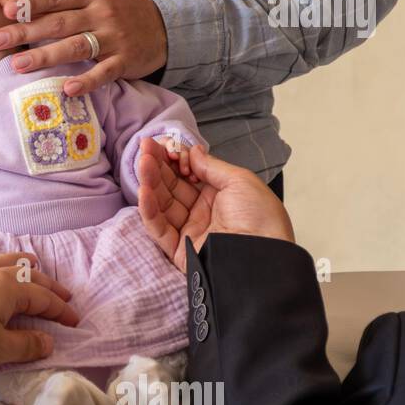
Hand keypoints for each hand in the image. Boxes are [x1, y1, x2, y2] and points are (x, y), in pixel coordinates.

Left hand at [0, 0, 166, 95]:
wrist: (164, 25)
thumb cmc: (119, 12)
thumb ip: (66, 4)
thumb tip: (21, 11)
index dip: (31, 3)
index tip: (6, 11)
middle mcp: (101, 14)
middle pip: (58, 23)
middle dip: (25, 31)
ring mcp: (113, 38)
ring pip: (76, 46)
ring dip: (45, 55)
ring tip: (18, 65)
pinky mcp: (124, 62)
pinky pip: (103, 73)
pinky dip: (86, 81)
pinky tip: (66, 89)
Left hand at [0, 252, 79, 373]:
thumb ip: (27, 345)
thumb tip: (48, 341)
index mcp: (8, 289)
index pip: (43, 298)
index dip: (61, 310)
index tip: (74, 322)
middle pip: (27, 274)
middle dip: (48, 285)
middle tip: (63, 296)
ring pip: (0, 261)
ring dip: (20, 264)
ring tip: (32, 264)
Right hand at [136, 137, 294, 272]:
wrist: (262, 258)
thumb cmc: (259, 218)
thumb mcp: (241, 181)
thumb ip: (211, 165)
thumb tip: (192, 151)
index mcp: (219, 195)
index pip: (189, 173)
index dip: (177, 159)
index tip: (167, 146)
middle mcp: (202, 211)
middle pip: (172, 185)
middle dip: (158, 165)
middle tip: (145, 147)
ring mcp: (189, 229)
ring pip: (162, 203)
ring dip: (150, 182)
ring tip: (142, 162)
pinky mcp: (178, 249)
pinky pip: (159, 228)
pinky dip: (148, 210)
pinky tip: (144, 190)